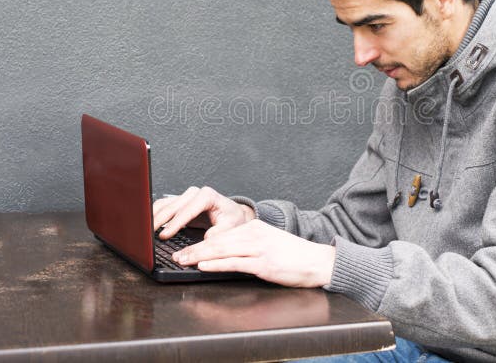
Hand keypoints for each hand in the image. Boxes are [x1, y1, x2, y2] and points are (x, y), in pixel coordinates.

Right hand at [152, 186, 254, 239]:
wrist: (232, 214)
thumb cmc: (232, 219)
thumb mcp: (231, 226)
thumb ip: (220, 232)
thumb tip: (207, 238)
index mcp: (207, 196)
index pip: (186, 210)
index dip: (175, 224)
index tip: (165, 235)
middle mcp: (194, 193)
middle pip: (172, 206)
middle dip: (159, 221)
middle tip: (147, 235)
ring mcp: (186, 196)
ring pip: (164, 205)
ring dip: (153, 217)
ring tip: (144, 231)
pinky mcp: (180, 202)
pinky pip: (163, 207)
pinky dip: (154, 215)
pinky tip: (148, 225)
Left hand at [172, 219, 335, 287]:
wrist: (319, 261)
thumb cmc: (294, 256)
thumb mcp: (268, 244)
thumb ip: (247, 247)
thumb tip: (223, 256)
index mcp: (254, 228)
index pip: (221, 235)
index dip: (200, 242)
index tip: (185, 247)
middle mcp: (254, 235)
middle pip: (217, 241)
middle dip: (193, 249)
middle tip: (176, 254)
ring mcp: (259, 249)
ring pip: (221, 250)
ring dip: (198, 256)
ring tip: (182, 260)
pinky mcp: (264, 264)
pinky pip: (234, 263)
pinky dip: (216, 264)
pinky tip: (203, 266)